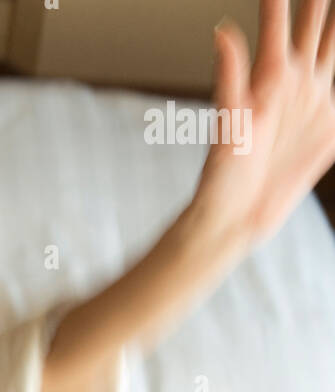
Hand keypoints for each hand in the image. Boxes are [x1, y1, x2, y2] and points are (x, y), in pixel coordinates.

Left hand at [193, 0, 334, 245]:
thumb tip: (221, 31)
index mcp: (271, 74)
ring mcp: (313, 105)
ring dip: (334, 31)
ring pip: (331, 52)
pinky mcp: (326, 134)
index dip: (281, 0)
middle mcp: (294, 83)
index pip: (279, 20)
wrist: (237, 216)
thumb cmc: (223, 172)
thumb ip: (231, 74)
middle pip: (314, 27)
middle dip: (318, 4)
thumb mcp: (230, 120)